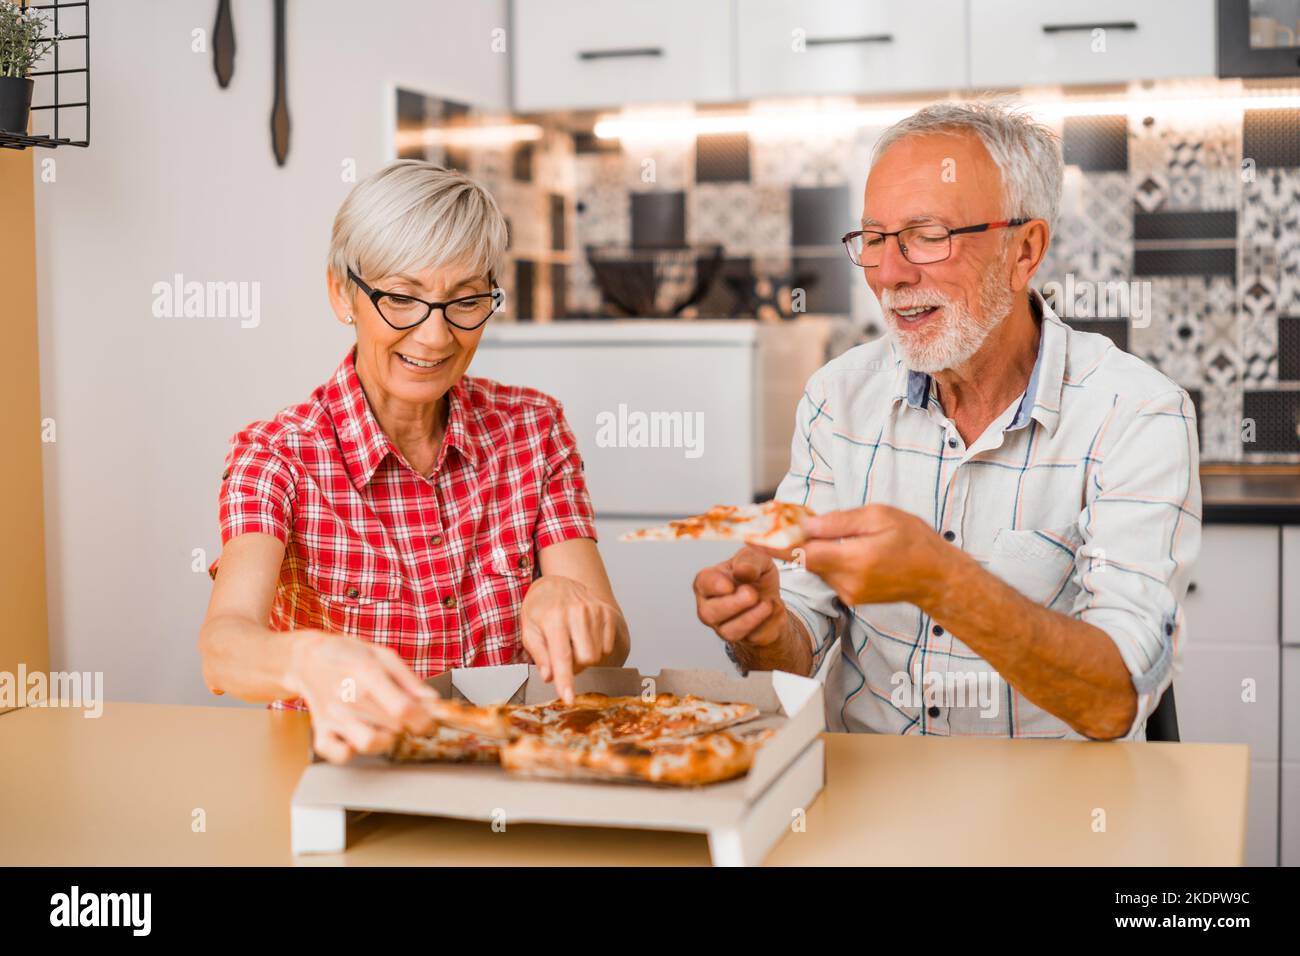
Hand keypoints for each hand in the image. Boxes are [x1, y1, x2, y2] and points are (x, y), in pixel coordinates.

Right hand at [287, 631, 437, 764]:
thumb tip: (432, 701)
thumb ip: (409, 679)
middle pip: (392, 727)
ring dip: (385, 740)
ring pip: (369, 744)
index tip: (429, 723)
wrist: (309, 659)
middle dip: (409, 727)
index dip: (424, 721)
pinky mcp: (321, 730)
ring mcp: (333, 715)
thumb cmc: (349, 655)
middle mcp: (348, 696)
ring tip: (386, 727)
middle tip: (409, 720)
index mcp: (367, 672)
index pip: (403, 708)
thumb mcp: (383, 655)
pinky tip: (360, 737)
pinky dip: (353, 752)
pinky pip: (339, 754)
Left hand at [519, 575, 620, 703]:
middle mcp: (578, 613)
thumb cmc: (540, 609)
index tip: (569, 698)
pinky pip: (607, 646)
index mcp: (554, 618)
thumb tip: (548, 676)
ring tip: (573, 644)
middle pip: (586, 659)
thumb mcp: (529, 630)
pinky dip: (597, 649)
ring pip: (598, 654)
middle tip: (564, 657)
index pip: (562, 656)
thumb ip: (539, 654)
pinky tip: (585, 637)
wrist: (557, 584)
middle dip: (575, 667)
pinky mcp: (607, 613)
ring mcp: (596, 611)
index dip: (565, 680)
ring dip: (585, 657)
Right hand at [692, 546, 786, 646]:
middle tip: (752, 594)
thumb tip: (742, 571)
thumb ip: (748, 559)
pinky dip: (768, 623)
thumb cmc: (756, 577)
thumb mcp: (756, 558)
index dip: (715, 586)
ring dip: (751, 618)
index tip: (730, 585)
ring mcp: (724, 627)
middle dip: (733, 604)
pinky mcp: (744, 640)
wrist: (772, 600)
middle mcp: (710, 607)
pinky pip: (754, 637)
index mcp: (707, 582)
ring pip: (730, 631)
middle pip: (710, 613)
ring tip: (767, 603)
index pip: (703, 584)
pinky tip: (774, 609)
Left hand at [757, 503, 947, 606]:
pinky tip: (844, 546)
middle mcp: (847, 582)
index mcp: (853, 559)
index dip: (774, 544)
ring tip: (829, 530)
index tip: (749, 537)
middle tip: (780, 520)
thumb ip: (839, 522)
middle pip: (807, 558)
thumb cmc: (913, 540)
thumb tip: (806, 524)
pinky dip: (828, 559)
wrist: (937, 577)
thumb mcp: (879, 517)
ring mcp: (849, 593)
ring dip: (815, 548)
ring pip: (818, 566)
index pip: (802, 552)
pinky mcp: (852, 598)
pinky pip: (830, 574)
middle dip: (794, 539)